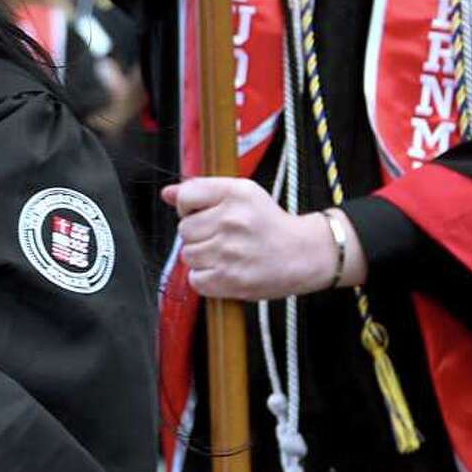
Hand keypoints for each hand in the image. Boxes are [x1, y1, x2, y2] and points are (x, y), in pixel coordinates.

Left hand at [161, 176, 352, 299]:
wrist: (304, 255)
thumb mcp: (242, 195)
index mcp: (236, 194)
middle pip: (184, 230)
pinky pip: (196, 279)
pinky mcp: (230, 279)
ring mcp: (230, 251)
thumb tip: (167, 193)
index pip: (186, 196)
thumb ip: (202, 191)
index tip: (201, 214)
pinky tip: (225, 270)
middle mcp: (232, 220)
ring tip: (225, 254)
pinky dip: (206, 278)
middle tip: (221, 238)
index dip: (188, 208)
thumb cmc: (270, 224)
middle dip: (198, 235)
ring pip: (188, 255)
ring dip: (202, 258)